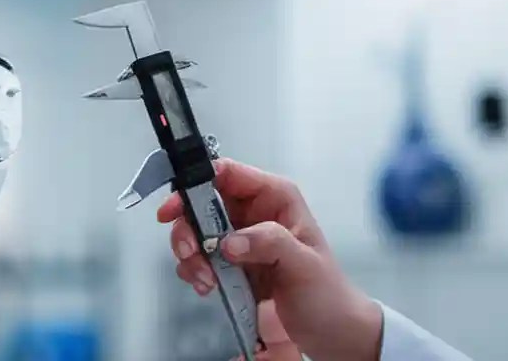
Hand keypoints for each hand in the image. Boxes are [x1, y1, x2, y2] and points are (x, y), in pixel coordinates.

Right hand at [159, 158, 382, 360]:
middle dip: (188, 227)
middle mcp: (253, 212)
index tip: (175, 207)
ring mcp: (240, 238)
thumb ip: (269, 243)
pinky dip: (195, 271)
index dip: (195, 182)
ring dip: (190, 254)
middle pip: (201, 202)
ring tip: (204, 278)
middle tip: (191, 251)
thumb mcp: (304, 264)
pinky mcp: (230, 263)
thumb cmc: (327, 294)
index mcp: (274, 198)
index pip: (227, 173)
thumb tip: (230, 241)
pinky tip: (208, 286)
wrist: (331, 333)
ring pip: (195, 231)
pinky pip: (198, 257)